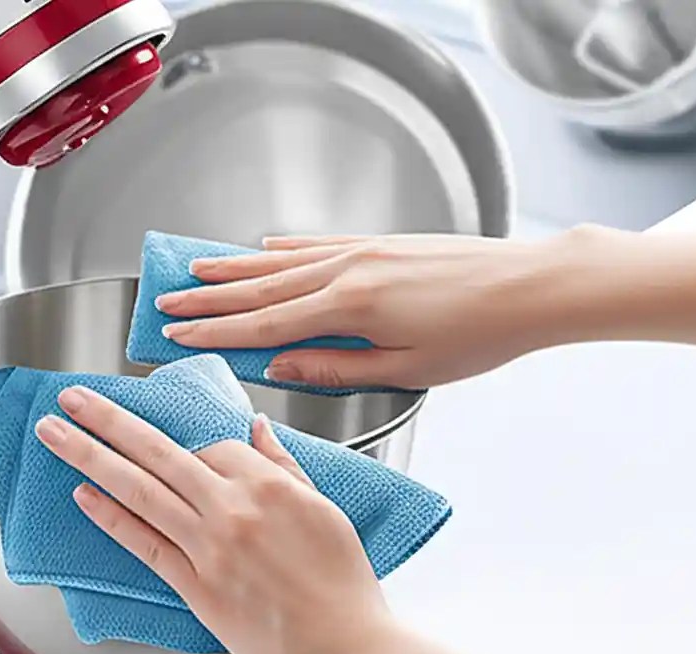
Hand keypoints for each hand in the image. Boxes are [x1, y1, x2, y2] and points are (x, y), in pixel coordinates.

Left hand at [34, 387, 389, 653]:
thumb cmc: (346, 592)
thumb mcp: (327, 512)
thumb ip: (286, 467)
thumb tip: (258, 428)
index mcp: (272, 485)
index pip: (213, 444)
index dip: (188, 443)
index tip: (169, 444)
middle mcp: (234, 509)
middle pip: (158, 451)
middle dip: (107, 419)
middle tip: (71, 398)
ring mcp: (210, 547)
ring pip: (139, 489)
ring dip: (90, 456)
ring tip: (56, 434)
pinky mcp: (197, 587)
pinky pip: (144, 543)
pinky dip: (110, 516)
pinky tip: (83, 496)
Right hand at [154, 233, 569, 388]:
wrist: (530, 285)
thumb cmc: (479, 335)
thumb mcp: (406, 370)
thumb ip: (335, 368)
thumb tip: (283, 367)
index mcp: (349, 309)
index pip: (264, 325)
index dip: (215, 332)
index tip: (177, 333)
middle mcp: (347, 271)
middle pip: (260, 288)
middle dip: (208, 298)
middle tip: (165, 301)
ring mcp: (362, 250)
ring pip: (281, 260)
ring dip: (233, 267)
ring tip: (195, 270)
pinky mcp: (379, 241)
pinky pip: (315, 243)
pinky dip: (281, 247)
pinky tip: (262, 247)